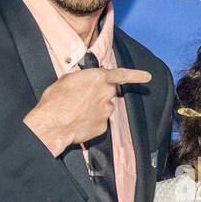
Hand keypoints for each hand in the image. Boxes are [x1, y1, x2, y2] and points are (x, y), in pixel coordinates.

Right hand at [23, 67, 151, 155]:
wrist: (53, 124)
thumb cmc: (56, 100)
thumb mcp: (67, 79)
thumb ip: (83, 78)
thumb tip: (86, 81)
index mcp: (99, 78)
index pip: (122, 75)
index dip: (136, 75)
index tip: (147, 77)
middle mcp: (106, 93)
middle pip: (109, 91)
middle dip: (100, 93)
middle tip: (82, 98)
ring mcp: (106, 111)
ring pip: (105, 107)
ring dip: (95, 108)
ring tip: (76, 111)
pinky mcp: (103, 126)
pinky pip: (100, 121)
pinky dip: (92, 121)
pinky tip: (78, 121)